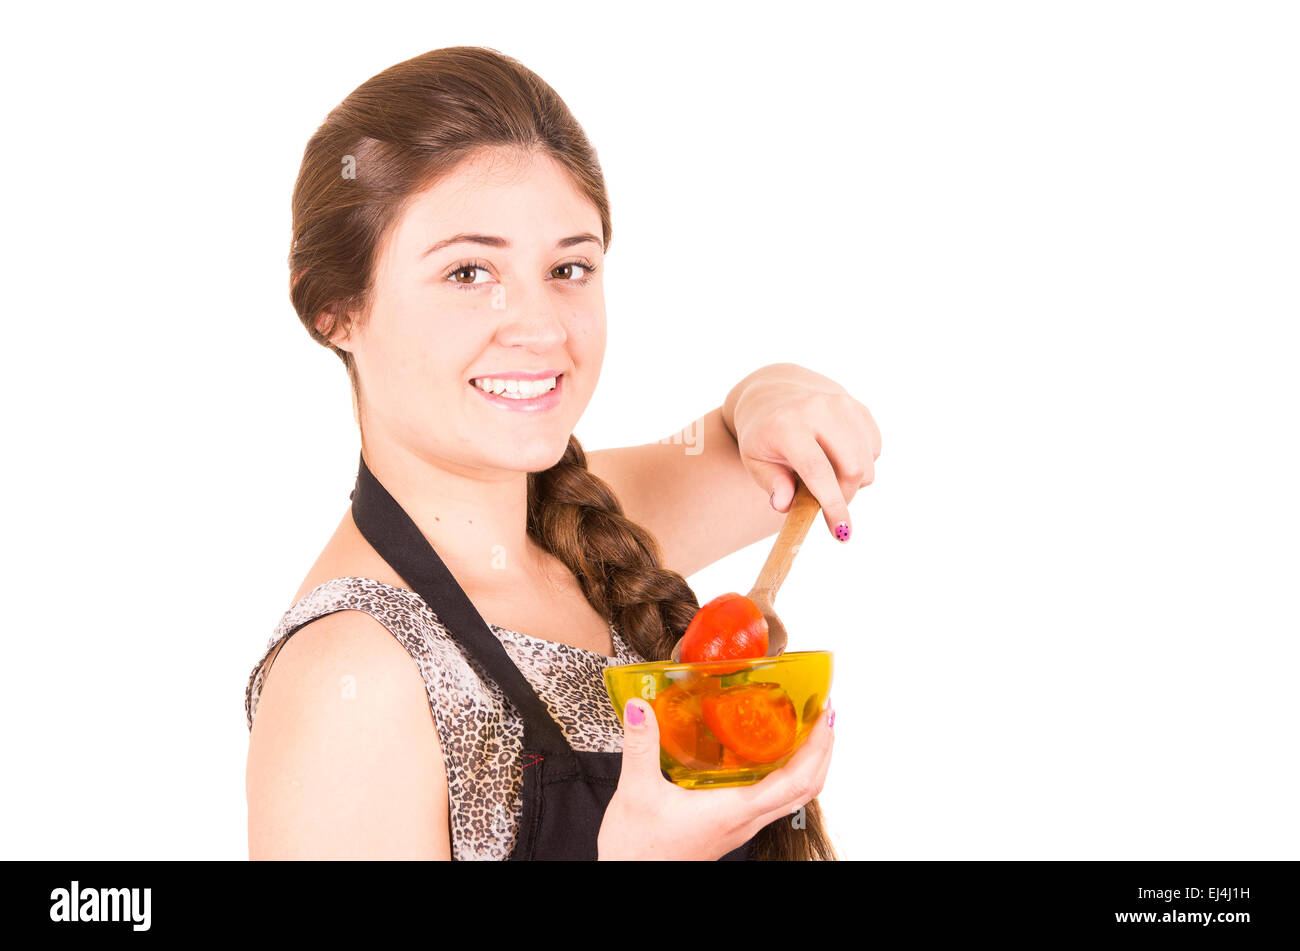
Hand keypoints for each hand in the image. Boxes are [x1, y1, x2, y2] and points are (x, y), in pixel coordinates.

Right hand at [597, 696, 834, 859]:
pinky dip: (784, 774)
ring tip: (805, 730)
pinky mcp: (731, 826)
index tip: (824, 717)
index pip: (795, 781)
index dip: (818, 748)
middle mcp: (745, 820)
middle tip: (823, 714)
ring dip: (807, 764)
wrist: (631, 877)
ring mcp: (741, 825)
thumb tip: (640, 707)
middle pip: (806, 789)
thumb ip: (640, 747)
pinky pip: (773, 799)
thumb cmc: (639, 849)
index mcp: (733, 810)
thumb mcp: (636, 792)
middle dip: (822, 751)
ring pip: (792, 797)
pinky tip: (766, 754)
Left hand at [727, 364, 881, 541]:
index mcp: (787, 424)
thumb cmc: (764, 434)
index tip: (842, 533)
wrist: (776, 392)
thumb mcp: (755, 460)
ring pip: (867, 462)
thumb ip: (771, 483)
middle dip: (845, 497)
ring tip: (828, 477)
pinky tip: (838, 457)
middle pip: (851, 468)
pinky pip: (874, 449)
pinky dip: (862, 463)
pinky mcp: (858, 407)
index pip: (816, 470)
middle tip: (828, 505)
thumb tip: (784, 504)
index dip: (832, 505)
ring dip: (854, 482)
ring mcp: (842, 404)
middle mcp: (818, 409)